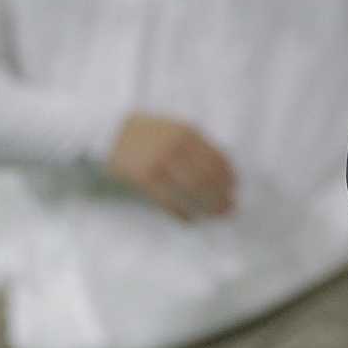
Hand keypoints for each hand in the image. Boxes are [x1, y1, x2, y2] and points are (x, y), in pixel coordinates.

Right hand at [106, 113, 236, 219]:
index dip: (228, 174)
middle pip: (207, 176)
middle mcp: (176, 147)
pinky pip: (168, 200)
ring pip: (191, 190)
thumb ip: (195, 143)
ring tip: (215, 215)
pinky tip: (190, 219)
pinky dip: (181, 212)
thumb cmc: (147, 132)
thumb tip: (222, 167)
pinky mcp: (144, 178)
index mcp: (186, 132)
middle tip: (231, 208)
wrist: (111, 131)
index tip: (236, 187)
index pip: (216, 156)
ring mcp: (160, 163)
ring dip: (207, 205)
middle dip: (222, 194)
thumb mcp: (174, 128)